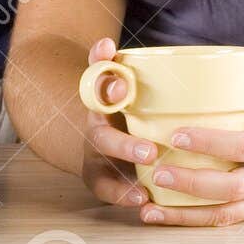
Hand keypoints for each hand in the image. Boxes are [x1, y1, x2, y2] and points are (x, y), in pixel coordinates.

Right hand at [78, 37, 150, 211]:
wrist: (97, 133)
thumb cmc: (123, 106)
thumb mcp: (120, 84)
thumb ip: (115, 67)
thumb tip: (104, 42)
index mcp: (102, 100)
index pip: (99, 86)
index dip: (107, 85)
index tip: (121, 85)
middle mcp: (95, 127)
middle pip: (103, 138)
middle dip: (124, 146)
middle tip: (149, 152)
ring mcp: (95, 155)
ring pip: (103, 170)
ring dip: (121, 182)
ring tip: (143, 192)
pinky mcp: (98, 177)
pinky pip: (106, 189)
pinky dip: (122, 196)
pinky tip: (142, 201)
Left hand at [138, 82, 243, 225]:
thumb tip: (212, 92)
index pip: (242, 147)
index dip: (207, 143)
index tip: (176, 135)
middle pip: (230, 188)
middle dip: (189, 184)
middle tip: (156, 173)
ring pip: (227, 214)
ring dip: (186, 214)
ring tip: (150, 207)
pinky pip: (233, 220)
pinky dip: (200, 220)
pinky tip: (172, 216)